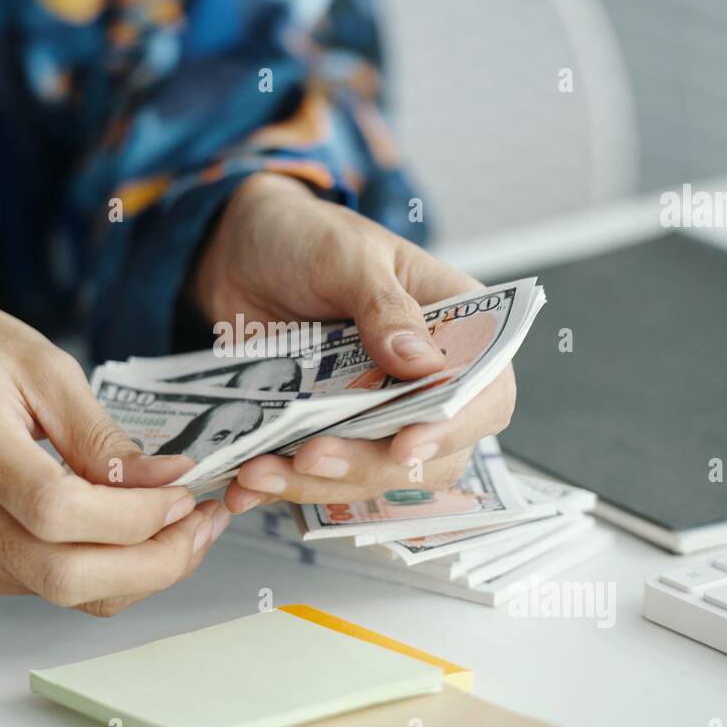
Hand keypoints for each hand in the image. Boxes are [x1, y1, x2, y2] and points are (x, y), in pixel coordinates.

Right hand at [0, 294, 228, 616]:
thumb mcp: (41, 363)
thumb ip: (101, 433)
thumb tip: (169, 481)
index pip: (55, 510)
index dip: (133, 515)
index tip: (185, 492)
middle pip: (62, 575)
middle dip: (153, 562)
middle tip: (204, 525)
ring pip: (62, 595)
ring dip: (139, 574)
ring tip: (186, 530)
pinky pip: (47, 590)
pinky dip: (104, 573)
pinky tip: (135, 536)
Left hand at [192, 173, 515, 512]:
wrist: (241, 251)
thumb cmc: (309, 238)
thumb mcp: (346, 256)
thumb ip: (385, 306)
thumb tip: (422, 363)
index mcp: (455, 329)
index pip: (485, 394)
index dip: (455, 427)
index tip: (408, 444)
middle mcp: (423, 383)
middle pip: (427, 455)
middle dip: (367, 465)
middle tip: (312, 456)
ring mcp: (373, 415)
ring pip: (367, 476)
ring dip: (315, 484)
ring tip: (258, 472)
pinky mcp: (325, 434)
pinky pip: (314, 478)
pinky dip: (278, 488)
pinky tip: (245, 487)